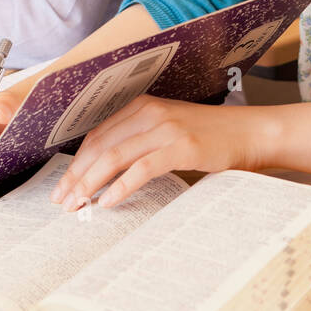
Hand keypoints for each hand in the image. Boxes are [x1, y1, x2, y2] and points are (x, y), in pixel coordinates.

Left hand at [49, 93, 269, 209]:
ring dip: (90, 183)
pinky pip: (141, 168)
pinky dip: (121, 186)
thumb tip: (102, 171)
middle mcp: (150, 112)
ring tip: (78, 205)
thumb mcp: (167, 130)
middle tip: (62, 201)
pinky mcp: (181, 146)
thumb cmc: (208, 136)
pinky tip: (108, 202)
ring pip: (114, 156)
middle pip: (100, 145)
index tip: (63, 186)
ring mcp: (165, 128)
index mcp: (142, 105)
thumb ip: (138, 141)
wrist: (248, 134)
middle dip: (76, 176)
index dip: (76, 162)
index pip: (97, 135)